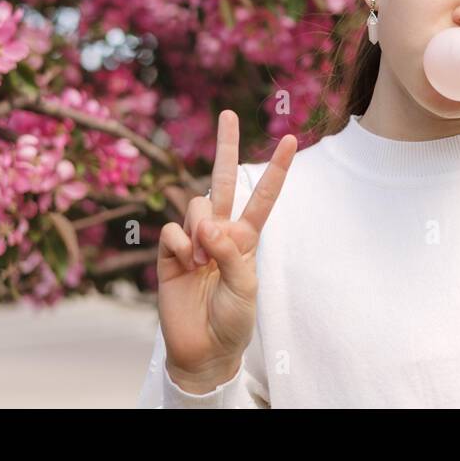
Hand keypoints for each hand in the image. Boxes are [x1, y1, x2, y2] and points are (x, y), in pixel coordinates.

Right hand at [157, 109, 296, 392]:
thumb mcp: (244, 286)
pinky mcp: (169, 252)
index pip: (263, 196)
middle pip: (222, 179)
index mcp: (246, 236)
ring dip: (200, 229)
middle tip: (228, 113)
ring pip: (196, 205)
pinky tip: (185, 264)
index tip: (290, 138)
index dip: (276, 168)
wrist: (203, 348)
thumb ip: (228, 252)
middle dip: (225, 145)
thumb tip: (206, 225)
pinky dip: (181, 245)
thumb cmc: (233, 318)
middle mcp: (221, 230)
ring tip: (202, 262)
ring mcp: (193, 239)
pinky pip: (173, 230)